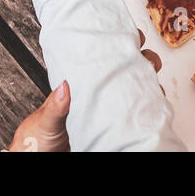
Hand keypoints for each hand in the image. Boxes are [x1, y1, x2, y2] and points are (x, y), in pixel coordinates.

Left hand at [8, 30, 162, 150]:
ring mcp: (106, 109)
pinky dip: (145, 110)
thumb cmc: (39, 135)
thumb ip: (55, 106)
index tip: (134, 37)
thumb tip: (64, 87)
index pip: (104, 56)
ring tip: (155, 86)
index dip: (120, 43)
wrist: (41, 158)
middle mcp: (98, 92)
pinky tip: (151, 109)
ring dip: (147, 85)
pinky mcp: (112, 128)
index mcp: (81, 82)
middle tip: (150, 61)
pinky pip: (131, 116)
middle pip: (125, 69)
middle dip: (142, 61)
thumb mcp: (46, 120)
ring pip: (133, 90)